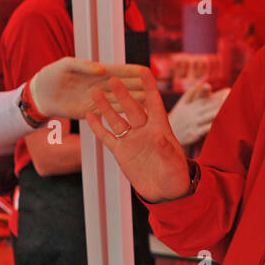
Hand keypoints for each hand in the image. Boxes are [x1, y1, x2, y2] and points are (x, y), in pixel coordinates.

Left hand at [29, 57, 147, 119]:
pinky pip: (109, 112)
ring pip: (120, 100)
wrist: (40, 94)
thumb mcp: (65, 65)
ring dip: (133, 100)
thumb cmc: (51, 74)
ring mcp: (97, 99)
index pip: (118, 70)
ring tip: (148, 101)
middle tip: (154, 88)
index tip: (146, 70)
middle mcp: (100, 85)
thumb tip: (101, 69)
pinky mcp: (91, 112)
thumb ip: (83, 65)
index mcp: (96, 71)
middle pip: (123, 85)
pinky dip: (121, 112)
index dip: (132, 71)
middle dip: (139, 85)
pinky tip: (133, 115)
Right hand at [84, 72, 191, 201]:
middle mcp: (145, 131)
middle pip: (132, 108)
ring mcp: (132, 140)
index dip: (149, 87)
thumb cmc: (176, 176)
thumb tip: (159, 136)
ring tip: (96, 92)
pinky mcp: (121, 152)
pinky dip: (98, 126)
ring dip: (107, 106)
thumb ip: (166, 150)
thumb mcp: (174, 164)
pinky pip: (107, 136)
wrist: (166, 194)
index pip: (154, 103)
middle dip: (122, 94)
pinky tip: (89, 115)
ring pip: (116, 119)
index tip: (143, 70)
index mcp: (161, 128)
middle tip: (112, 79)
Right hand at [167, 82, 228, 147]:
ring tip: (230, 109)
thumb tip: (202, 83)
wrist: (163, 135)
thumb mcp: (181, 104)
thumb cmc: (177, 118)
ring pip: (208, 116)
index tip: (229, 90)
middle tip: (234, 97)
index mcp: (193, 104)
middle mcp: (194, 112)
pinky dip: (212, 127)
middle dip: (222, 101)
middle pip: (210, 105)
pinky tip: (220, 125)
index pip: (206, 97)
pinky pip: (204, 129)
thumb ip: (191, 93)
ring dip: (219, 112)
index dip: (218, 94)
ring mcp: (194, 123)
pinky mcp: (193, 134)